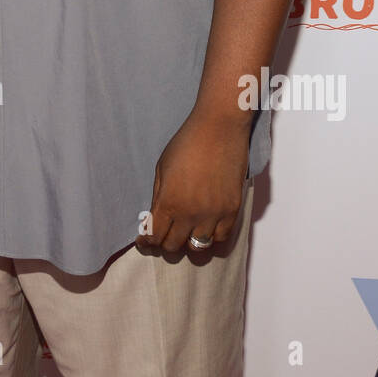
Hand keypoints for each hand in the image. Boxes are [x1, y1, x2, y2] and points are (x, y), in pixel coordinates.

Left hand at [137, 106, 250, 252]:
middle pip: (174, 246)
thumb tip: (155, 218)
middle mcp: (190, 214)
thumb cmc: (186, 143)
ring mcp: (213, 214)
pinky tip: (206, 227)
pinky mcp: (232, 210)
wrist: (219, 129)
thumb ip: (159, 196)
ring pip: (198, 247)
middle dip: (165, 242)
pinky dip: (211, 237)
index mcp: (169, 202)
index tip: (144, 241)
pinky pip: (221, 238)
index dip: (147, 242)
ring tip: (186, 231)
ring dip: (188, 241)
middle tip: (165, 233)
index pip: (154, 237)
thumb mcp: (162, 168)